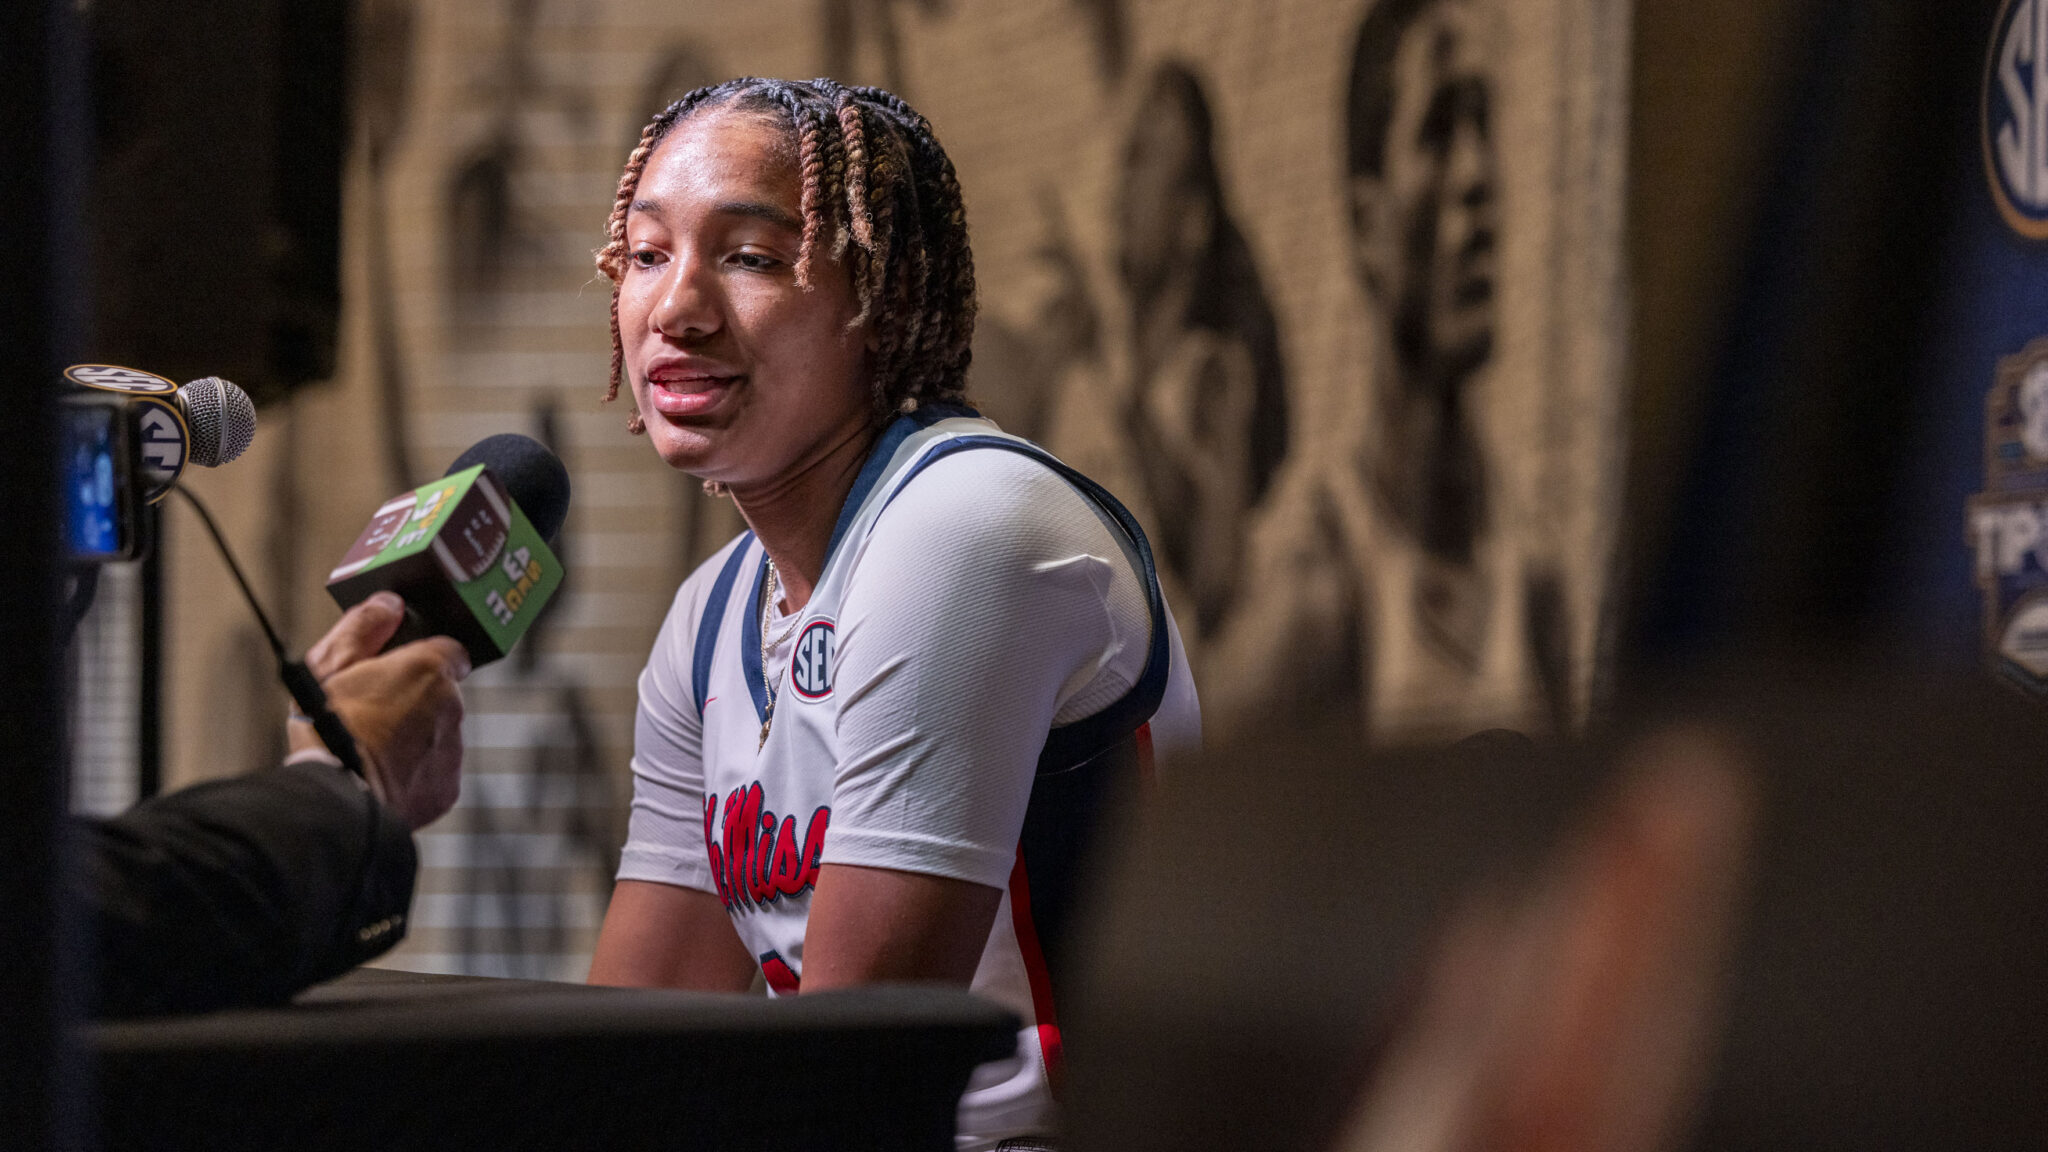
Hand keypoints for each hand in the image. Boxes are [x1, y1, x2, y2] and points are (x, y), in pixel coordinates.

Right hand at [288, 593, 471, 828]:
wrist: (331, 795)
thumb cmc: (325, 727)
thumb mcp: (329, 664)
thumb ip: (364, 627)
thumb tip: (390, 605)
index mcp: (428, 670)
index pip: (449, 651)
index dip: (423, 661)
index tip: (400, 672)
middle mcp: (451, 706)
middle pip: (443, 696)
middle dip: (416, 701)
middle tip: (374, 715)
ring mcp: (452, 750)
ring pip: (440, 735)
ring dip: (416, 738)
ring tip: (373, 748)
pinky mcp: (446, 787)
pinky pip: (435, 773)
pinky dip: (416, 773)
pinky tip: (382, 775)